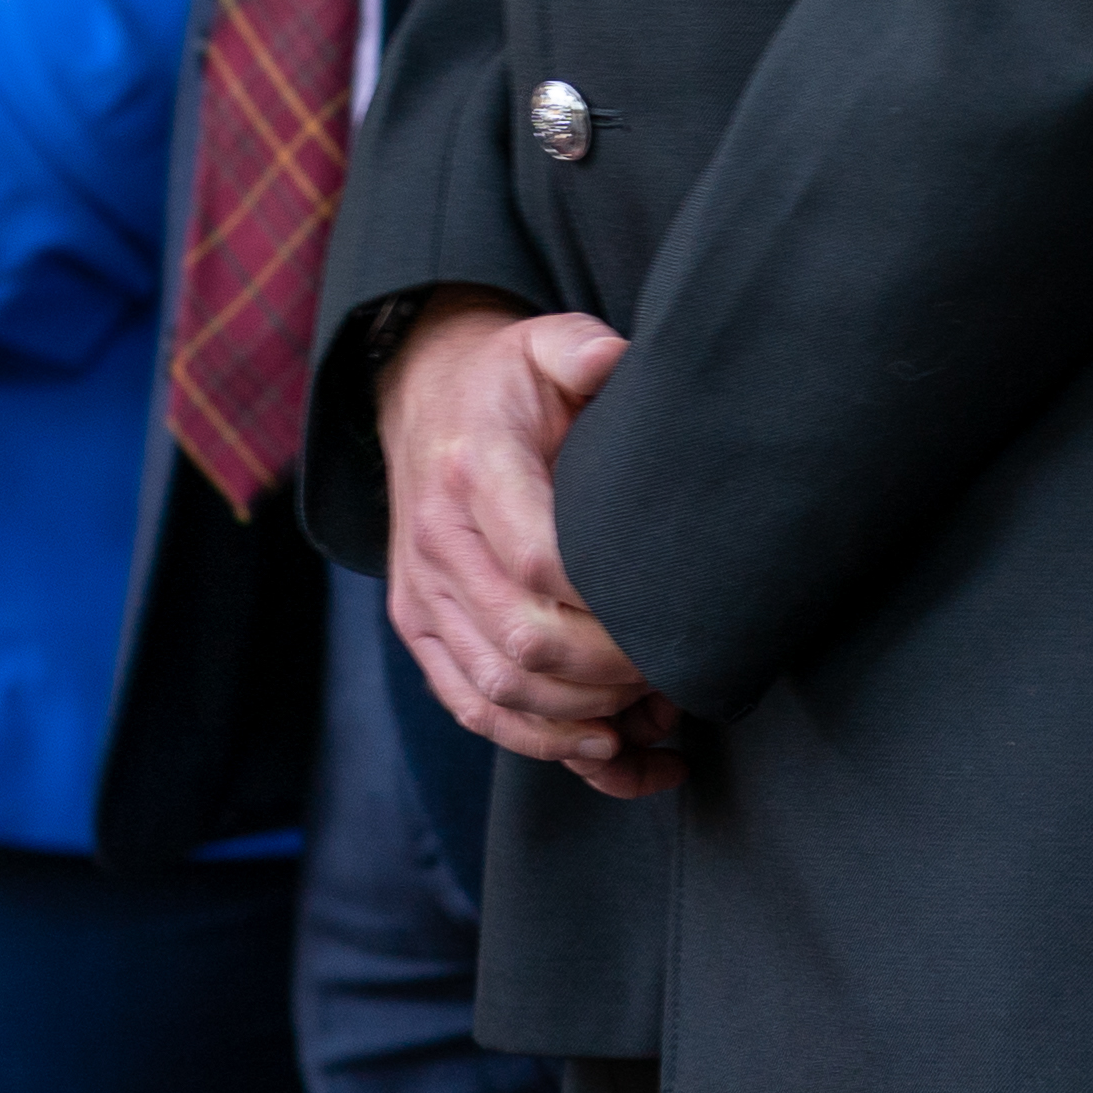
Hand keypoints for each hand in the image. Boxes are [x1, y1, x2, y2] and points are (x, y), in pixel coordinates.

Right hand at [377, 295, 683, 794]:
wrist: (420, 395)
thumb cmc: (506, 380)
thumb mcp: (546, 344)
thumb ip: (582, 348)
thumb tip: (620, 359)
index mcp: (471, 468)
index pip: (539, 559)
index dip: (610, 606)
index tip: (673, 615)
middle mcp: (434, 538)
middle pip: (523, 639)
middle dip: (611, 672)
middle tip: (675, 668)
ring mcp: (419, 590)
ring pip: (497, 688)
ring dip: (583, 719)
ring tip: (652, 714)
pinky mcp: (417, 625)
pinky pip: (471, 705)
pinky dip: (540, 742)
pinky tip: (607, 749)